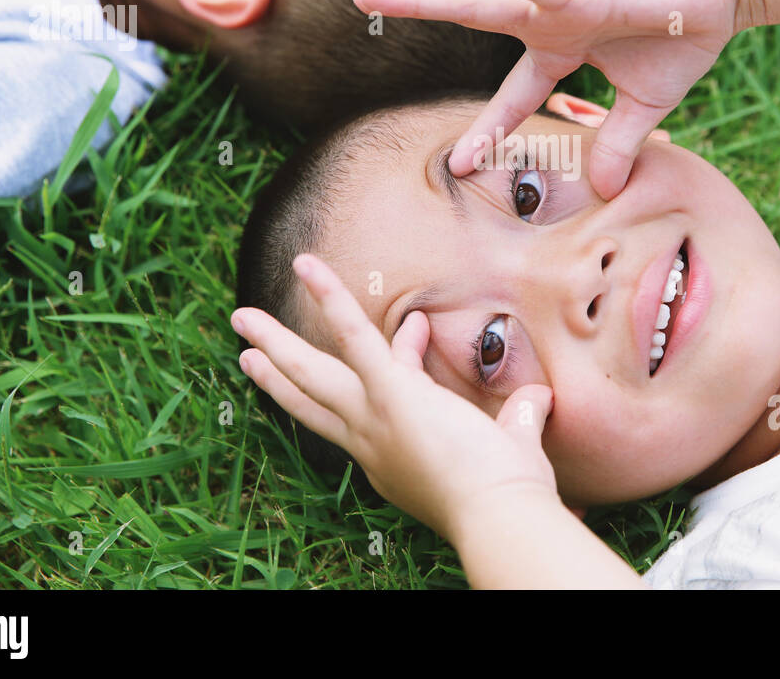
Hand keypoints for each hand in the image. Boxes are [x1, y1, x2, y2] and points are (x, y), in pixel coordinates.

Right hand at [231, 253, 560, 542]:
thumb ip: (520, 416)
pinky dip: (329, 296)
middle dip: (277, 373)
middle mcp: (370, 442)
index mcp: (392, 457)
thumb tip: (537, 397)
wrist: (499, 513)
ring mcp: (372, 417)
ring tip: (241, 316)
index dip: (396, 355)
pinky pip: (351, 334)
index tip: (416, 324)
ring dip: (275, 341)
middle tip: (245, 354)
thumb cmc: (510, 492)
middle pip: (312, 399)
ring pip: (312, 371)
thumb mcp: (511, 444)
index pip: (377, 401)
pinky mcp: (389, 391)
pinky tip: (307, 265)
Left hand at [352, 0, 752, 198]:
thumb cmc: (684, 35)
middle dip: (418, 12)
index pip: (511, 95)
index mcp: (560, 48)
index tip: (462, 162)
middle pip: (470, 19)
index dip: (489, 129)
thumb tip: (605, 191)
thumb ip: (616, 144)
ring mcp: (561, 2)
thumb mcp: (644, 107)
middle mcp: (549, 21)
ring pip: (483, 1)